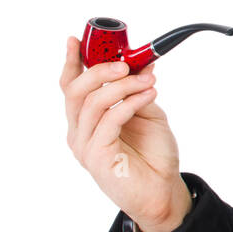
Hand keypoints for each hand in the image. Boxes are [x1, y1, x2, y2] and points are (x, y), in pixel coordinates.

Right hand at [60, 36, 189, 231]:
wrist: (163, 191)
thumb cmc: (153, 156)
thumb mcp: (148, 114)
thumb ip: (138, 90)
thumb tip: (142, 62)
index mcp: (86, 120)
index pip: (70, 86)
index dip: (72, 62)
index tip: (76, 40)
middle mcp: (79, 132)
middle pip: (75, 91)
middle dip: (100, 70)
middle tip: (126, 63)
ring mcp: (85, 145)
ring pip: (93, 102)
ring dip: (122, 86)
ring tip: (148, 82)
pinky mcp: (97, 156)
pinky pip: (109, 120)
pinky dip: (130, 102)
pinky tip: (149, 95)